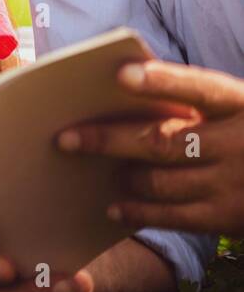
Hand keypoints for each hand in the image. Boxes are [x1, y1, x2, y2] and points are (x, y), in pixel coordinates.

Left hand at [57, 60, 243, 235]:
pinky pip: (174, 217)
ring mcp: (235, 183)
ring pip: (161, 180)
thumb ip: (195, 100)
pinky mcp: (229, 217)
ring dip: (122, 175)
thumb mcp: (237, 108)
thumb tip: (123, 86)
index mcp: (241, 103)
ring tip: (89, 168)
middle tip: (64, 138)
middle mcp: (239, 143)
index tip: (122, 74)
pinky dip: (139, 211)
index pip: (199, 88)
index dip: (162, 81)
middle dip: (109, 139)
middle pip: (162, 140)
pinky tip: (114, 208)